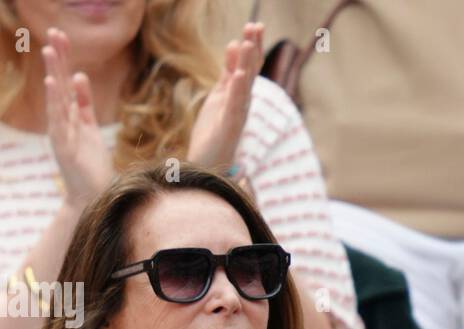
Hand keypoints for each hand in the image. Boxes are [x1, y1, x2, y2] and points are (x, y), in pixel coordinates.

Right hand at [42, 28, 114, 208]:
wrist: (92, 198)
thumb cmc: (91, 166)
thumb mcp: (90, 129)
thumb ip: (84, 104)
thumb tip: (80, 76)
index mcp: (70, 117)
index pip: (66, 82)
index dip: (64, 59)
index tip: (60, 35)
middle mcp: (62, 122)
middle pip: (59, 84)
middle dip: (57, 58)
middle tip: (53, 32)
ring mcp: (61, 134)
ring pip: (56, 98)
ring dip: (53, 73)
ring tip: (49, 50)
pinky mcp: (63, 147)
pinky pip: (59, 120)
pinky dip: (55, 101)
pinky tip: (52, 83)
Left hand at [187, 21, 262, 172]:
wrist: (207, 167)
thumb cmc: (213, 134)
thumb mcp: (219, 95)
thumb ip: (228, 73)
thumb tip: (234, 44)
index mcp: (238, 93)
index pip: (247, 65)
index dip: (251, 46)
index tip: (254, 25)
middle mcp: (241, 103)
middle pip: (250, 71)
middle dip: (253, 49)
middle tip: (256, 26)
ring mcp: (237, 115)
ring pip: (245, 86)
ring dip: (247, 65)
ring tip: (247, 44)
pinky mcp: (229, 129)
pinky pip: (235, 107)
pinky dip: (238, 91)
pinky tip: (239, 76)